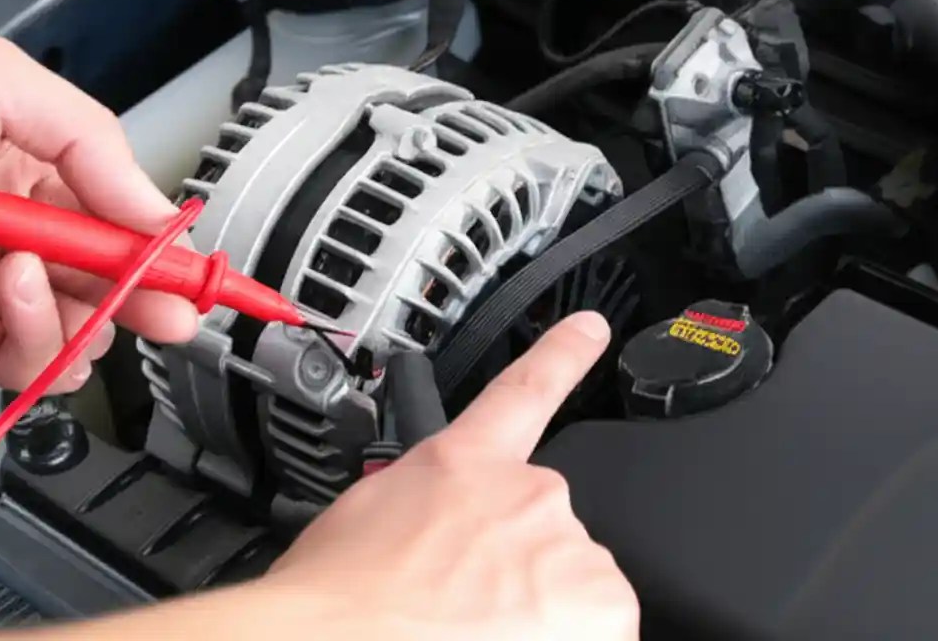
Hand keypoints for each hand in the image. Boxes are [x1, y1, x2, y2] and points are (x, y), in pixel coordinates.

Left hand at [0, 9, 196, 390]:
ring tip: (44, 272)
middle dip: (147, 304)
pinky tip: (14, 288)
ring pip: (67, 337)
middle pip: (107, 292)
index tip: (205, 277)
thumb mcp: (10, 84)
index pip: (125, 230)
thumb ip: (98, 151)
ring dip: (78, 317)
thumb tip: (158, 215)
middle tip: (171, 309)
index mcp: (41, 173)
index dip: (171, 259)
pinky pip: (9, 360)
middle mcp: (15, 233)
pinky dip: (30, 338)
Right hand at [265, 312, 637, 639]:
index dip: (564, 355)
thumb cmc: (337, 602)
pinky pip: (600, 627)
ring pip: (570, 586)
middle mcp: (527, 492)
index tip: (591, 328)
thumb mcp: (366, 524)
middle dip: (514, 567)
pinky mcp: (598, 603)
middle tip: (461, 604)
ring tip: (469, 634)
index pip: (526, 392)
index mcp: (463, 464)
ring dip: (536, 613)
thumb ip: (424, 512)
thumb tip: (431, 540)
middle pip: (540, 528)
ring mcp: (566, 547)